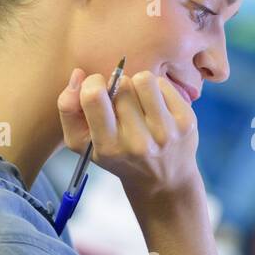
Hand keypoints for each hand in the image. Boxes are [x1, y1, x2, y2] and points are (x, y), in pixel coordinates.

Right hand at [57, 67, 199, 211]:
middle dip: (116, 87)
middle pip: (121, 86)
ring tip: (137, 101)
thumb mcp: (83, 143)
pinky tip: (154, 106)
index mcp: (108, 148)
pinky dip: (156, 89)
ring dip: (136, 84)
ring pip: (143, 79)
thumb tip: (78, 74)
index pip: (94, 97)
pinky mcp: (186, 122)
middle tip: (120, 103)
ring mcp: (166, 133)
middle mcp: (138, 143)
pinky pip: (163, 84)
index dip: (92, 83)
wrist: (164, 180)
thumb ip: (68, 109)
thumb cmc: (118, 155)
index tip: (96, 89)